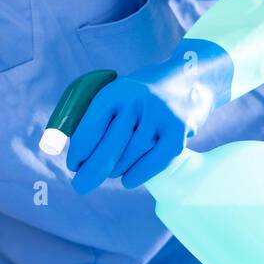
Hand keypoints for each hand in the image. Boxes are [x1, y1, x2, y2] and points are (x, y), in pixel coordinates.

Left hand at [66, 57, 215, 193]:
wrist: (190, 76)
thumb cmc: (144, 95)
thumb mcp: (120, 94)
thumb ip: (100, 119)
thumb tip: (79, 157)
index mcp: (116, 91)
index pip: (90, 128)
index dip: (78, 152)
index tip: (73, 166)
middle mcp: (137, 100)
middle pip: (108, 148)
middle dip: (90, 172)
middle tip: (79, 186)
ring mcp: (160, 115)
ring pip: (130, 157)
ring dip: (117, 170)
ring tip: (113, 170)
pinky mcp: (178, 131)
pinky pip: (154, 162)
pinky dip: (138, 174)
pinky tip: (127, 180)